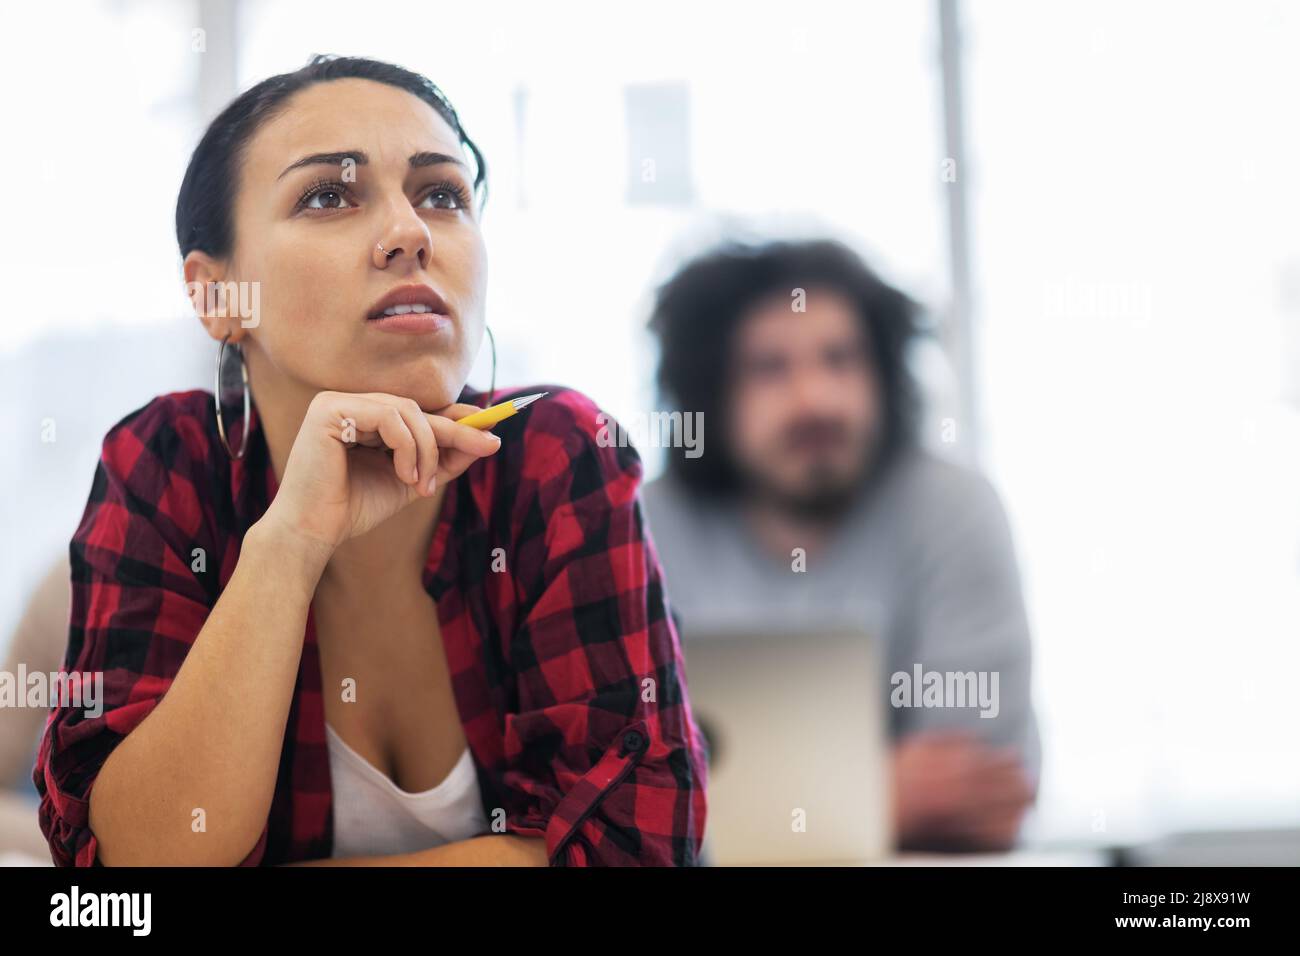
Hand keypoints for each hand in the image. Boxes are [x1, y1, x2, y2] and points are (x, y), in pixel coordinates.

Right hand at [260, 391, 501, 554]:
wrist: (316, 531)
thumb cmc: (355, 508)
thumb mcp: (412, 480)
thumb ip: (443, 459)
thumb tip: (486, 439)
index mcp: (365, 417)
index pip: (418, 411)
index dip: (456, 418)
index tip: (491, 427)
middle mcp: (350, 403)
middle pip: (418, 409)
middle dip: (456, 431)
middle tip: (488, 446)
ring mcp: (338, 402)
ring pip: (408, 411)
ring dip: (426, 449)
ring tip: (421, 485)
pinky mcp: (329, 409)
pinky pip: (389, 417)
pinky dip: (407, 447)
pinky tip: (403, 475)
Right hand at [890, 730, 1034, 851]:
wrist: (879, 801)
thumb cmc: (897, 772)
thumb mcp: (920, 745)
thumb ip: (950, 738)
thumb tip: (977, 736)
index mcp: (954, 764)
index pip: (992, 760)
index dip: (1010, 759)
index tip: (1019, 758)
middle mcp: (961, 787)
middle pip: (1002, 785)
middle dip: (1020, 784)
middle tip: (1030, 783)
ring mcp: (960, 811)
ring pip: (1000, 809)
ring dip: (1017, 806)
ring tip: (1028, 803)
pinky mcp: (956, 830)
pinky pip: (988, 833)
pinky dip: (1004, 830)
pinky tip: (1013, 826)